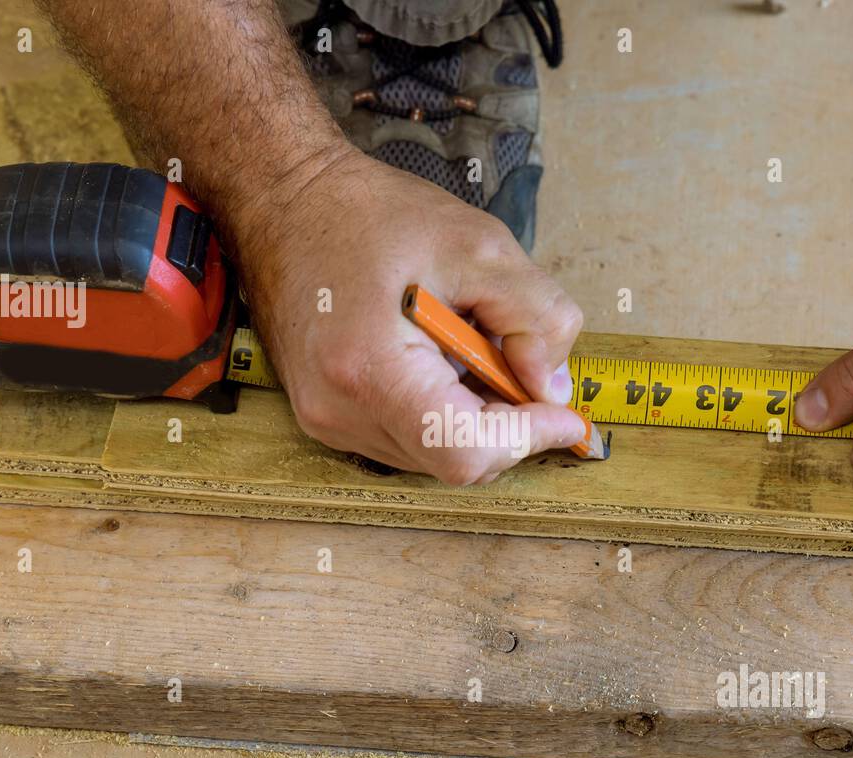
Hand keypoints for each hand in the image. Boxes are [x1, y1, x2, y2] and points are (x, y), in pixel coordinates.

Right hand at [234, 144, 584, 484]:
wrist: (284, 201)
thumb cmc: (370, 214)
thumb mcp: (479, 247)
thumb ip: (534, 318)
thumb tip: (554, 389)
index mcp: (369, 371)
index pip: (464, 449)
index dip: (528, 438)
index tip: (567, 415)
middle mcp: (338, 412)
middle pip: (453, 462)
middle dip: (508, 427)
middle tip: (527, 370)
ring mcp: (325, 421)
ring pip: (432, 458)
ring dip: (475, 422)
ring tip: (476, 354)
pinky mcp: (325, 418)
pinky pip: (405, 441)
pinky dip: (443, 416)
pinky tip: (444, 364)